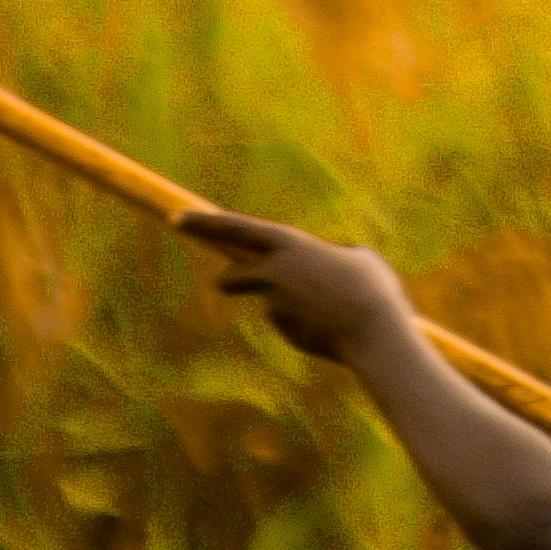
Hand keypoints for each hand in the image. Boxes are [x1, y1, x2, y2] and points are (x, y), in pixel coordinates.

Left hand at [182, 211, 415, 379]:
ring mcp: (274, 304)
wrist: (374, 331)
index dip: (202, 222)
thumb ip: (329, 256)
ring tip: (322, 306)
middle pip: (233, 274)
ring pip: (272, 300)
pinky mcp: (282, 330)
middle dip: (231, 278)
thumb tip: (327, 263)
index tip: (175, 218)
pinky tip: (331, 325)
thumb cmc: (372, 287)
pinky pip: (290, 321)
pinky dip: (306, 322)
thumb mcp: (356, 258)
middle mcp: (273, 271)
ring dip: (288, 302)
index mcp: (289, 243)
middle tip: (231, 280)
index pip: (234, 227)